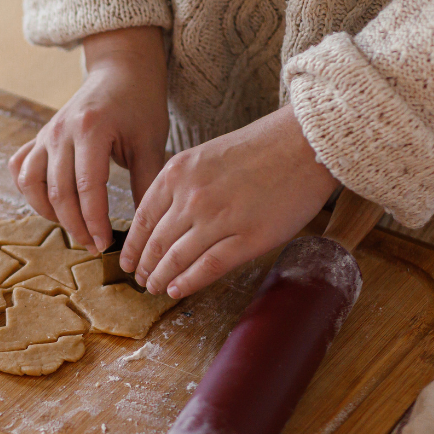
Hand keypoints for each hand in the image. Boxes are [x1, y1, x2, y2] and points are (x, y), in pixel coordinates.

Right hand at [9, 27, 169, 252]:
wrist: (122, 69)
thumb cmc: (141, 103)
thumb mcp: (151, 142)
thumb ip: (146, 184)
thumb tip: (145, 228)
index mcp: (90, 130)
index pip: (86, 188)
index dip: (94, 221)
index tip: (105, 244)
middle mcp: (60, 132)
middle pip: (58, 192)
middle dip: (75, 226)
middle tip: (94, 246)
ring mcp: (45, 133)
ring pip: (32, 184)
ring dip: (49, 213)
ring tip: (73, 228)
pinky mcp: (39, 137)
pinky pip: (21, 170)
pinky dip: (31, 192)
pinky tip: (51, 205)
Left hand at [120, 105, 338, 298]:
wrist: (304, 144)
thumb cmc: (260, 147)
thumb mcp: (206, 156)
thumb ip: (182, 184)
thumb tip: (165, 219)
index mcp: (177, 173)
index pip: (143, 219)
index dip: (133, 246)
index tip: (128, 261)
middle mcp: (192, 197)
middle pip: (156, 242)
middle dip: (145, 267)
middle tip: (140, 280)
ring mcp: (219, 219)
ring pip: (177, 258)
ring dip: (161, 278)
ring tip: (155, 288)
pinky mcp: (248, 239)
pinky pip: (207, 267)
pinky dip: (187, 282)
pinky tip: (177, 290)